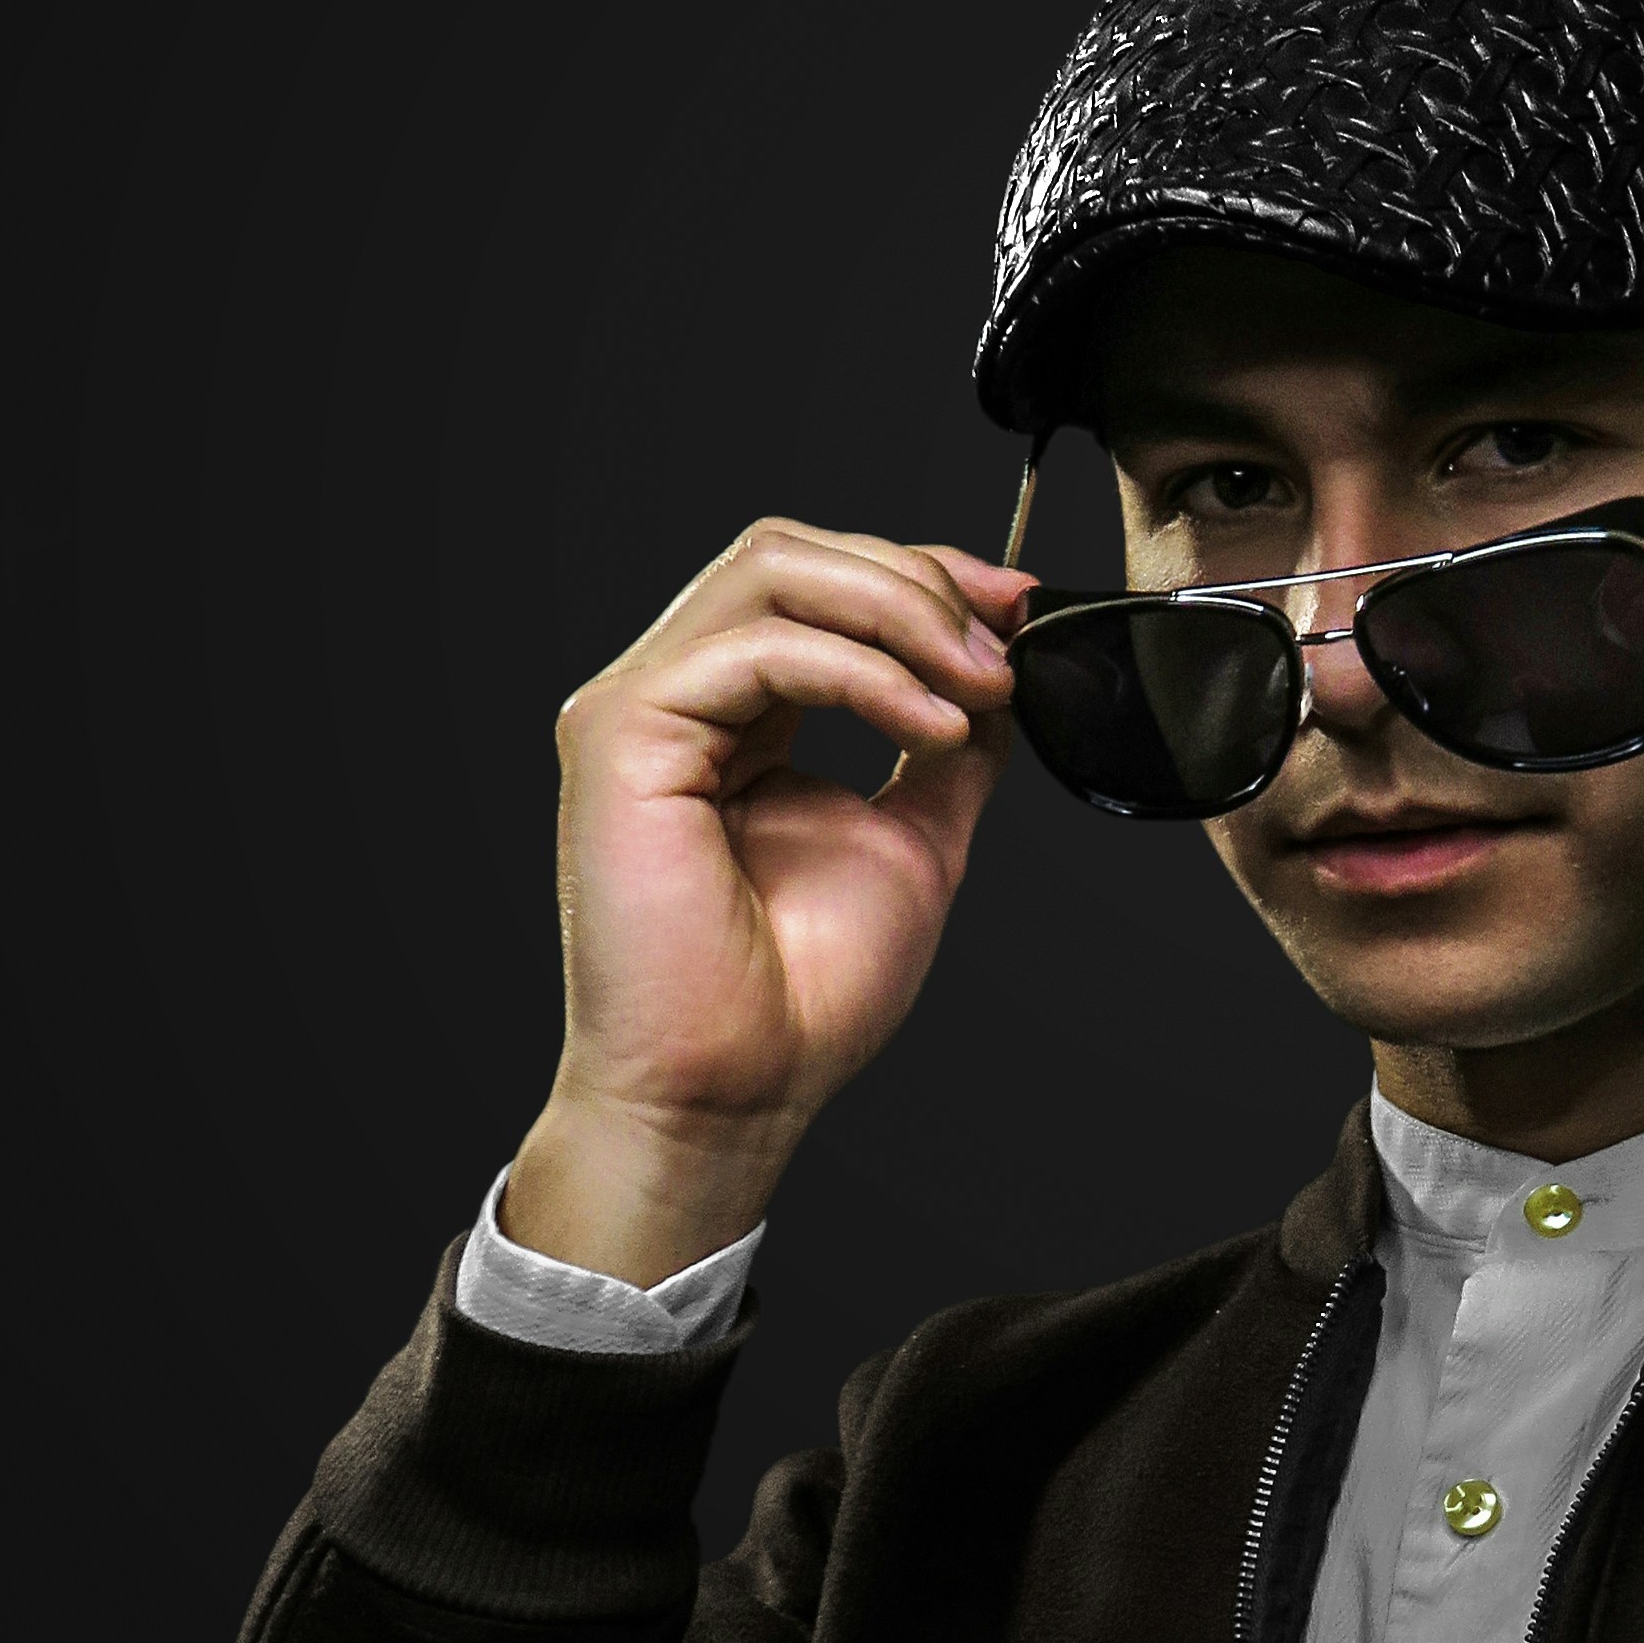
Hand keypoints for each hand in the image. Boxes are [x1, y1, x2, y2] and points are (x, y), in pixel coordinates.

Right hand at [502, 519, 1031, 1283]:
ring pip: (772, 572)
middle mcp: (681, 698)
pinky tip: (930, 724)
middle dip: (918, 584)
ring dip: (901, 614)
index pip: (820, 586)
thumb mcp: (913, 840)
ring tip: (976, 690)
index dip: (925, 575)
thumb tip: (1001, 667)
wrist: (737, 1089)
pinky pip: (756, 647)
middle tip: (1003, 652)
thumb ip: (947, 748)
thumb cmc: (804, 995)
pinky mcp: (622, 733)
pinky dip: (863, 671)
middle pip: (791, 553)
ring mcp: (643, 709)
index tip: (1021, 609)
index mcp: (738, 718)